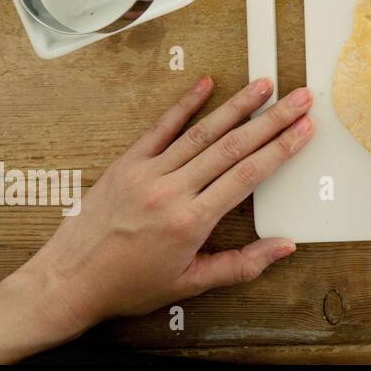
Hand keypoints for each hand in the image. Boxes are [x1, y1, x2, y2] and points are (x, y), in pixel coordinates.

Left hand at [0, 76, 312, 361]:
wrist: (66, 283)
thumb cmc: (127, 286)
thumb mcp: (190, 284)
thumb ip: (242, 264)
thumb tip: (284, 246)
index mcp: (190, 221)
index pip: (247, 175)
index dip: (281, 149)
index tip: (304, 130)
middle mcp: (170, 191)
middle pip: (233, 146)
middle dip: (272, 119)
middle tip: (300, 98)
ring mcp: (147, 173)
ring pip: (202, 131)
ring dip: (238, 105)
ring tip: (265, 85)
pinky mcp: (127, 164)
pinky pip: (161, 128)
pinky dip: (185, 104)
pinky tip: (206, 85)